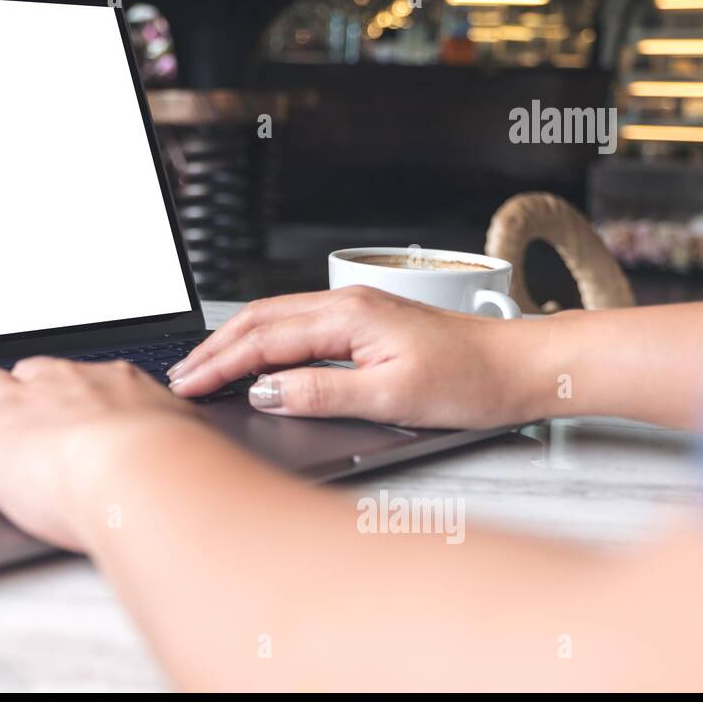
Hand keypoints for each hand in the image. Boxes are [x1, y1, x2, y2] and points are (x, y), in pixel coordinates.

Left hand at [0, 357, 207, 550]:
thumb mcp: (188, 443)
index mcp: (112, 383)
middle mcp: (62, 384)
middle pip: (25, 374)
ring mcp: (18, 407)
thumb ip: (176, 443)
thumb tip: (193, 455)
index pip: (76, 379)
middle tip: (14, 407)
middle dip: (16, 390)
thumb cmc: (174, 466)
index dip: (62, 392)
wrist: (141, 472)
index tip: (64, 403)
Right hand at [168, 286, 530, 429]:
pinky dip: (263, 342)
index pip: (264, 340)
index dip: (220, 365)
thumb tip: (266, 392)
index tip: (187, 386)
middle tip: (179, 377)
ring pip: (276, 319)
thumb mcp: (391, 398)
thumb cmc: (472, 381)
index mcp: (348, 316)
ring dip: (235, 342)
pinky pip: (297, 326)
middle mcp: (347, 304)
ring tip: (204, 367)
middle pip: (260, 319)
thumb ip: (322, 393)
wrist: (523, 366)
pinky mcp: (366, 323)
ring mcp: (356, 310)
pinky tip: (255, 359)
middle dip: (214, 349)